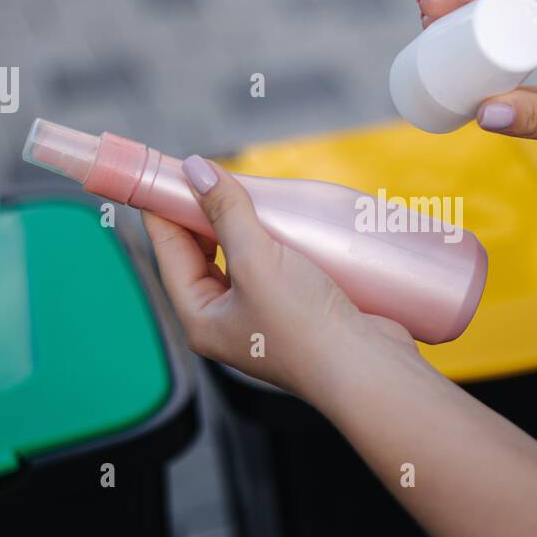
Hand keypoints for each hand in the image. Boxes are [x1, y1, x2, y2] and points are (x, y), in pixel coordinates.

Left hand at [142, 156, 419, 400]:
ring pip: (241, 259)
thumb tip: (197, 169)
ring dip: (245, 226)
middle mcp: (226, 322)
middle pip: (202, 255)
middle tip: (216, 174)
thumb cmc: (305, 325)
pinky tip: (288, 221)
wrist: (369, 368)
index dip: (167, 208)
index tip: (173, 169)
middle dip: (207, 215)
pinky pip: (276, 267)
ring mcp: (263, 318)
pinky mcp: (299, 312)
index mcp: (200, 319)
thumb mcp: (257, 261)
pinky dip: (277, 241)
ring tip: (252, 192)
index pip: (169, 252)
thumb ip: (227, 212)